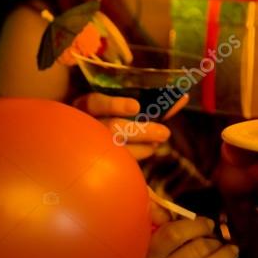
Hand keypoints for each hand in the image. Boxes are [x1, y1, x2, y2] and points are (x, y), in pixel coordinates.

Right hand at [72, 92, 187, 160]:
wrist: (76, 136)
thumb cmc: (106, 110)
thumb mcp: (117, 99)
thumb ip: (145, 98)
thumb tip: (181, 98)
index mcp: (85, 104)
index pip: (95, 103)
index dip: (115, 104)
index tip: (136, 107)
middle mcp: (83, 123)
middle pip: (111, 129)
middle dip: (140, 131)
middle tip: (165, 133)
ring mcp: (86, 142)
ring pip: (114, 148)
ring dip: (142, 146)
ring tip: (160, 141)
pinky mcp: (92, 157)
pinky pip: (117, 160)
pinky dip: (137, 154)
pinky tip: (149, 149)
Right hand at [144, 202, 241, 257]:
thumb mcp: (141, 246)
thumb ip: (150, 223)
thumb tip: (157, 205)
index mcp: (146, 255)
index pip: (173, 233)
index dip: (196, 225)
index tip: (209, 223)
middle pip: (195, 251)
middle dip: (213, 242)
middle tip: (220, 240)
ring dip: (224, 257)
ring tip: (232, 250)